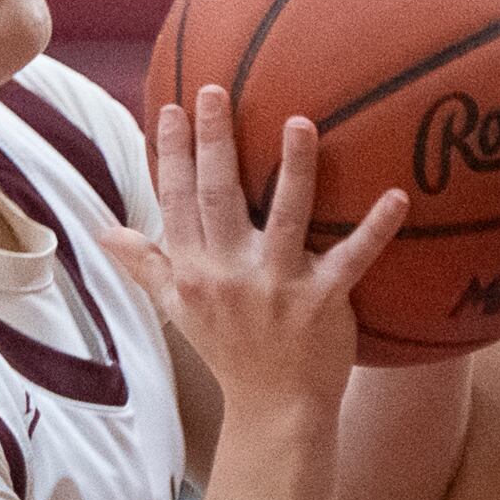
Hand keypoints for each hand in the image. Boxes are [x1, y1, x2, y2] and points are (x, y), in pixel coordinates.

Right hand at [100, 88, 406, 420]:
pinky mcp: (323, 301)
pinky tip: (397, 196)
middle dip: (215, 142)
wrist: (274, 409)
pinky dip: (375, 229)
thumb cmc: (228, 351)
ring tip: (300, 121)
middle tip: (216, 90)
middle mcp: (229, 274)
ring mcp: (277, 287)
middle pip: (219, 197)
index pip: (176, 201)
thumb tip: (101, 230)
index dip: (172, 154)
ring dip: (294, 169)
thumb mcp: (177, 308)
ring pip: (286, 217)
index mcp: (194, 270)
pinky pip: (352, 258)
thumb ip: (144, 264)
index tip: (173, 108)